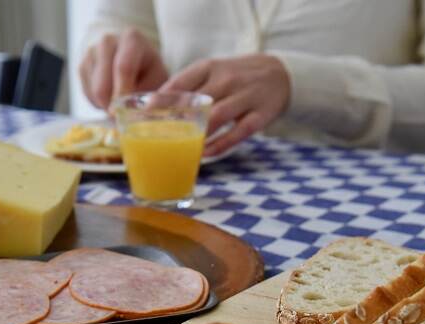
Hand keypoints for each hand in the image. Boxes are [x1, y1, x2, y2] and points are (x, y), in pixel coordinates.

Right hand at [79, 28, 168, 109]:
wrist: (133, 58)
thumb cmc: (148, 70)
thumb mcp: (158, 79)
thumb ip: (148, 95)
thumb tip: (130, 111)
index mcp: (132, 39)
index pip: (123, 68)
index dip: (122, 93)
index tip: (124, 112)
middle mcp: (108, 41)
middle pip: (102, 84)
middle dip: (112, 105)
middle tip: (124, 113)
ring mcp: (91, 53)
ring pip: (94, 91)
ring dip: (106, 104)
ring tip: (120, 100)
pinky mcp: (82, 65)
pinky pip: (87, 94)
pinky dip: (98, 102)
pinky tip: (110, 95)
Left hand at [160, 54, 289, 155]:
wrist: (280, 74)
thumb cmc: (234, 77)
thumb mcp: (211, 72)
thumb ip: (187, 87)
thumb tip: (152, 108)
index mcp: (210, 67)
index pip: (181, 82)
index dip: (161, 99)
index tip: (144, 114)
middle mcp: (228, 79)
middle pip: (197, 102)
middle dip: (176, 120)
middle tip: (157, 137)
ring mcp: (246, 96)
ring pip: (217, 117)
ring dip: (197, 135)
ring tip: (179, 149)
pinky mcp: (260, 115)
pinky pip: (238, 133)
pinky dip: (220, 145)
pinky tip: (204, 154)